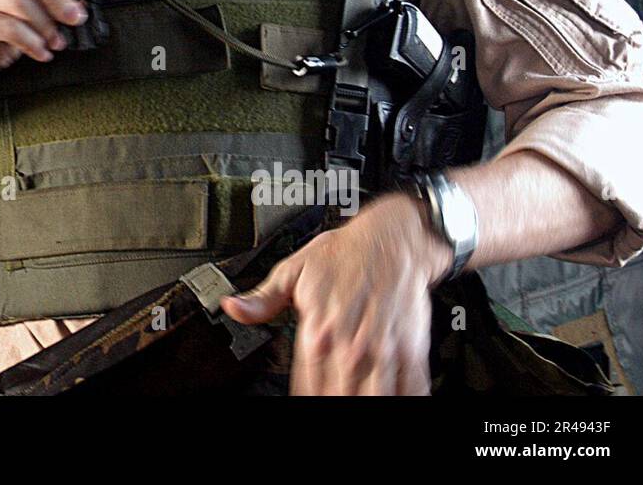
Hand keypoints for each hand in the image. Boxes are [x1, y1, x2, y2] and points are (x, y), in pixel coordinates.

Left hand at [221, 194, 452, 394]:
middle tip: (330, 400)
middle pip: (339, 397)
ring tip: (357, 401)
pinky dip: (402, 396)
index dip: (307, 397)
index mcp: (318, 331)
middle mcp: (349, 346)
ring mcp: (382, 351)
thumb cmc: (344, 253)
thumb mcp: (292, 270)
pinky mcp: (411, 350)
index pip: (307, 386)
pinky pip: (411, 387)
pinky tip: (394, 399)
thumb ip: (262, 299)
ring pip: (375, 397)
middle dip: (334, 401)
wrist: (391, 239)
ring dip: (366, 403)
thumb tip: (231, 308)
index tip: (306, 400)